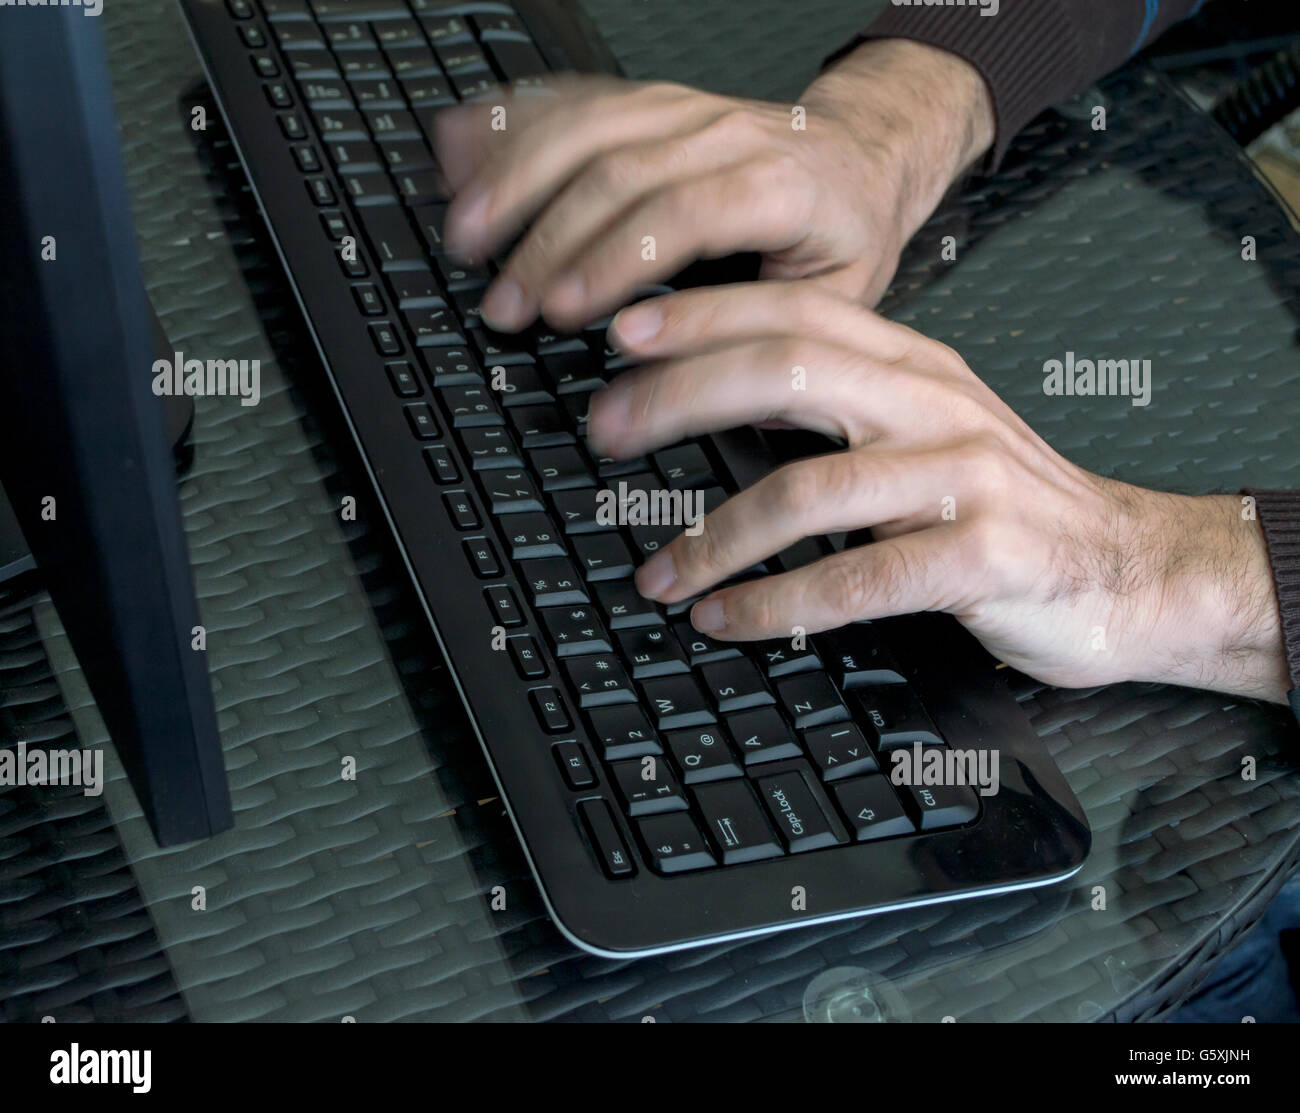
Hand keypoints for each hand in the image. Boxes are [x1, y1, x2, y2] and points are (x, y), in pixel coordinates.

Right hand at [433, 39, 994, 331]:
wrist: (862, 153)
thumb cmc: (846, 230)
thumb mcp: (840, 297)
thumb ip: (769, 334)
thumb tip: (694, 385)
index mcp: (779, 186)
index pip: (680, 214)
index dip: (612, 261)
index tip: (563, 311)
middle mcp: (723, 134)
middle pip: (615, 171)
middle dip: (545, 242)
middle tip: (503, 304)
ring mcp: (681, 109)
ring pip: (583, 126)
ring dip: (512, 178)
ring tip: (464, 234)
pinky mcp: (650, 101)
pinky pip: (571, 98)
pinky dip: (511, 123)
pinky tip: (464, 149)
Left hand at [587, 282, 1288, 703]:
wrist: (1130, 569)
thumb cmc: (1005, 505)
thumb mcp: (924, 431)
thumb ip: (840, 407)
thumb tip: (714, 399)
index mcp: (913, 364)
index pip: (794, 310)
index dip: (701, 314)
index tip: (619, 334)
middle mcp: (935, 403)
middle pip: (788, 369)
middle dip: (679, 397)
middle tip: (604, 433)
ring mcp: (963, 477)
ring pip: (810, 486)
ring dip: (713, 534)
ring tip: (656, 573)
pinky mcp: (981, 556)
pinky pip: (857, 579)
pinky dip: (777, 604)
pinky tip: (727, 619)